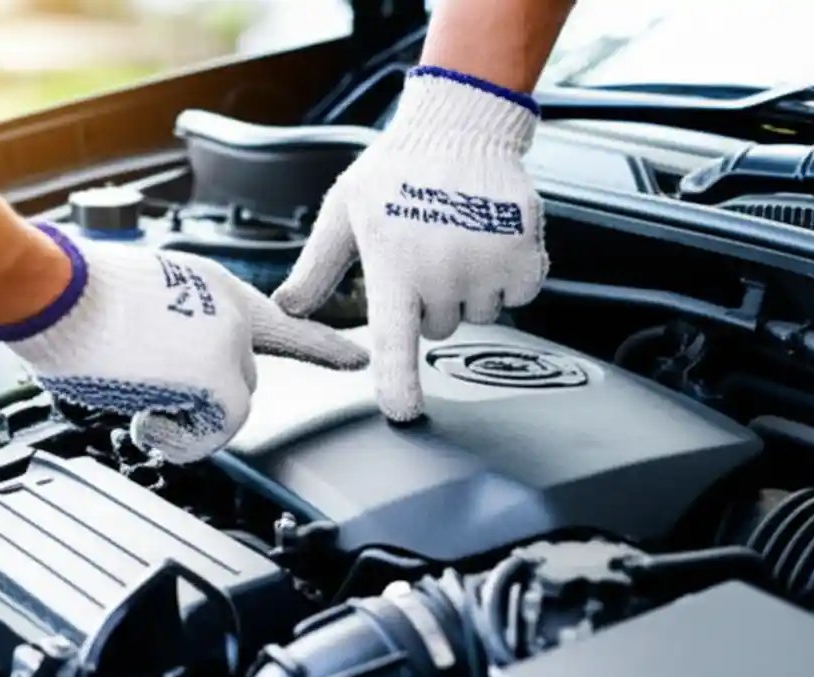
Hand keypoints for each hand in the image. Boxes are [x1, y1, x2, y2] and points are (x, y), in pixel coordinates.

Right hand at [0, 223, 367, 462]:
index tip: (357, 359)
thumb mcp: (140, 303)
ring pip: (229, 407)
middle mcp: (230, 311)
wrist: (56, 290)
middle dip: (198, 402)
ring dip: (185, 420)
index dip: (321, 344)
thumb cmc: (75, 297)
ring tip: (143, 403)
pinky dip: (182, 438)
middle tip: (150, 398)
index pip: (281, 320)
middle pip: (241, 381)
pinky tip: (147, 418)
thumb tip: (166, 374)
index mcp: (213, 288)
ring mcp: (228, 341)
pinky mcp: (217, 374)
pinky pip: (217, 430)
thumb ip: (172, 334)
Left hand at [272, 66, 548, 421]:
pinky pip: (519, 295)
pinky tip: (489, 239)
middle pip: (439, 328)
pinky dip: (510, 276)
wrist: (459, 127)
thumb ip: (318, 267)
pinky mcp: (525, 255)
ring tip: (456, 239)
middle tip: (426, 250)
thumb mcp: (344, 214)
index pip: (395, 342)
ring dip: (471, 290)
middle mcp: (442, 273)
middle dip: (432, 302)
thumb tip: (288, 308)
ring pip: (479, 314)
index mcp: (394, 267)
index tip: (402, 412)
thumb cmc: (396, 169)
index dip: (399, 383)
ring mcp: (487, 266)